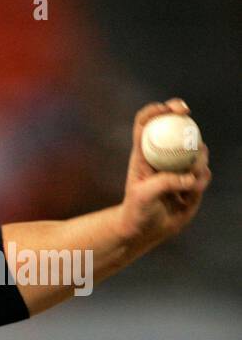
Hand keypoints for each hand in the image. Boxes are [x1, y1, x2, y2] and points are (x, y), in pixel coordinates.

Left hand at [120, 98, 210, 244]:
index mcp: (144, 154)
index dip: (157, 111)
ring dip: (198, 160)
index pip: (147, 124)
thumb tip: (191, 178)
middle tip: (190, 120)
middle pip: (176, 128)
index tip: (171, 108)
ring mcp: (178, 167)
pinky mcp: (191, 180)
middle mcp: (162, 156)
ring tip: (191, 177)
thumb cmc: (136, 212)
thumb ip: (165, 183)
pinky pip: (204, 174)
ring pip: (196, 152)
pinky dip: (200, 180)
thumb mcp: (144, 196)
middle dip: (186, 119)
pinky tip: (191, 192)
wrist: (145, 231)